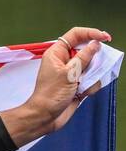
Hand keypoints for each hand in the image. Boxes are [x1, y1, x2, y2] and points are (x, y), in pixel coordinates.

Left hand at [2, 27, 111, 145]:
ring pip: (92, 66)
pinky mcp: (77, 84)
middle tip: (89, 70)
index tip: (104, 37)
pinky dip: (90, 86)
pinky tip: (81, 93)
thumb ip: (84, 57)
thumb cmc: (50, 95)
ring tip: (81, 86)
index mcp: (57, 53)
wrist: (45, 117)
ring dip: (91, 76)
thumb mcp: (69, 73)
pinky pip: (92, 79)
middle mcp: (64, 61)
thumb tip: (95, 44)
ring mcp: (71, 73)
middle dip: (93, 61)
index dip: (91, 33)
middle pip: (87, 50)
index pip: (76, 35)